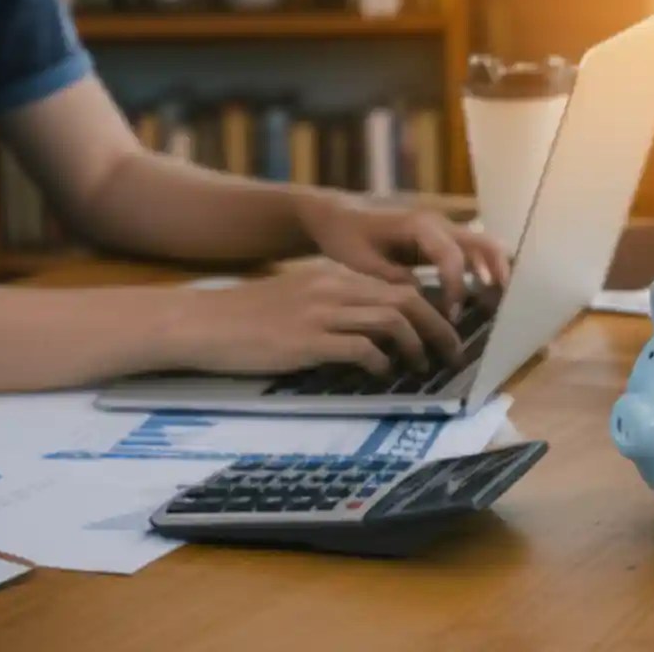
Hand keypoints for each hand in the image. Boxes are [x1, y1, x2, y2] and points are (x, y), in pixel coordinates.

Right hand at [166, 261, 461, 375]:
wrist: (201, 323)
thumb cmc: (244, 320)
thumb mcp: (294, 302)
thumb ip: (330, 311)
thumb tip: (366, 337)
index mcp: (332, 278)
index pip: (397, 286)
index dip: (429, 310)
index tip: (444, 333)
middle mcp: (332, 288)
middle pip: (406, 299)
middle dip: (437, 327)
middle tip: (452, 354)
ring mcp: (320, 312)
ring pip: (391, 319)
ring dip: (416, 345)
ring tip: (423, 366)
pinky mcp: (306, 340)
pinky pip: (360, 347)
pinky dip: (380, 362)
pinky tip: (383, 375)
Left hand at [295, 196, 510, 319]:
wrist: (336, 215)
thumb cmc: (345, 238)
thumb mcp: (362, 264)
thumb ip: (393, 279)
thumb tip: (421, 298)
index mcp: (419, 226)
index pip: (451, 257)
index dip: (455, 288)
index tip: (450, 316)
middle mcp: (437, 223)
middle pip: (481, 242)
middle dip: (496, 272)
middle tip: (503, 303)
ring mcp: (442, 228)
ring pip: (483, 245)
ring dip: (496, 271)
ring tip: (503, 301)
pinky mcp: (440, 239)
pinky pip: (471, 251)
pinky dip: (484, 270)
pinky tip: (488, 294)